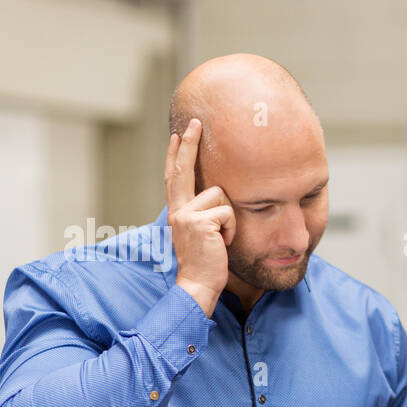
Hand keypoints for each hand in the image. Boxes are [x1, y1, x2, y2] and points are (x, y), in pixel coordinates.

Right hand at [164, 117, 233, 315]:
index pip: (175, 175)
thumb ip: (203, 214)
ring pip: (221, 196)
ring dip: (229, 218)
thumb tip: (217, 196)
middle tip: (196, 121)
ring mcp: (186, 215)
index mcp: (177, 211)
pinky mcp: (199, 222)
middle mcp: (177, 209)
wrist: (197, 285)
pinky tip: (224, 244)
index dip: (176, 153)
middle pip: (184, 168)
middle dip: (190, 143)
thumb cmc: (206, 263)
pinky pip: (228, 213)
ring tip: (223, 238)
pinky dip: (232, 230)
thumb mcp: (201, 234)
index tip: (179, 133)